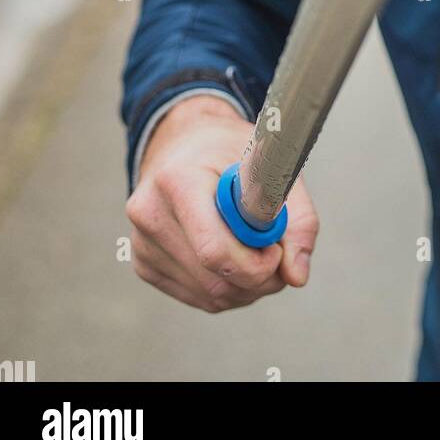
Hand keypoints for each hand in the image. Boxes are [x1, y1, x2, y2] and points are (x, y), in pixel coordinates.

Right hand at [126, 96, 318, 311]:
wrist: (186, 142)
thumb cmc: (231, 151)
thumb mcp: (274, 166)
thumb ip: (298, 220)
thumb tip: (297, 276)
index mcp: (178, 180)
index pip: (215, 251)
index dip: (257, 264)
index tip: (277, 249)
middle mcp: (151, 213)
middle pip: (215, 279)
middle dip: (258, 278)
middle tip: (276, 254)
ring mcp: (142, 242)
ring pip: (210, 295)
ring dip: (246, 287)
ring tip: (256, 250)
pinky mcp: (143, 263)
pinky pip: (198, 297)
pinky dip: (227, 288)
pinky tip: (233, 257)